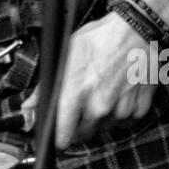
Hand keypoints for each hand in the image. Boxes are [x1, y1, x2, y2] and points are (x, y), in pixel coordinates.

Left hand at [22, 12, 156, 149]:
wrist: (136, 29)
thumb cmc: (99, 39)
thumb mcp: (65, 55)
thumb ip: (45, 86)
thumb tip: (29, 107)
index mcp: (76, 93)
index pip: (62, 135)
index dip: (58, 139)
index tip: (58, 137)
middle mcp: (98, 105)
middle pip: (82, 135)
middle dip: (78, 127)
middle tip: (80, 110)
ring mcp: (120, 108)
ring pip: (104, 129)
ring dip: (100, 120)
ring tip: (102, 95)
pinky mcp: (139, 108)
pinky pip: (125, 123)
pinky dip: (121, 114)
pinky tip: (119, 96)